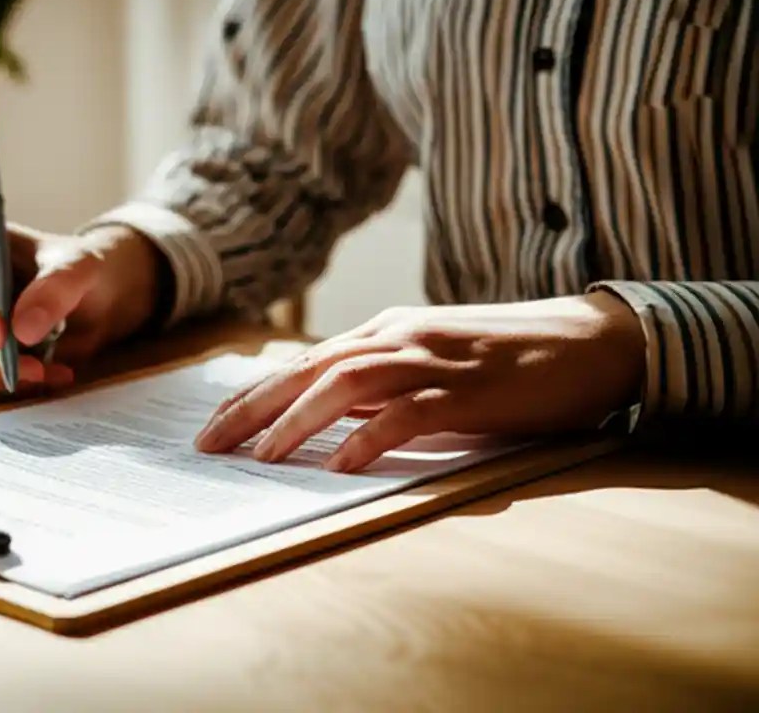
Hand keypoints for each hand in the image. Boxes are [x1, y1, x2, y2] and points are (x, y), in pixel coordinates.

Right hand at [0, 215, 160, 390]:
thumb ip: (56, 288)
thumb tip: (20, 331)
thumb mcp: (80, 267)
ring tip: (49, 370)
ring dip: (1, 375)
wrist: (91, 297)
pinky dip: (9, 382)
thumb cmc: (77, 267)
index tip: (2, 335)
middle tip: (33, 366)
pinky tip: (46, 373)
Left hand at [195, 293, 645, 470]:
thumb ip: (379, 380)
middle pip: (309, 370)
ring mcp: (434, 362)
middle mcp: (398, 338)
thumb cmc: (505, 358)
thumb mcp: (428, 360)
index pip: (302, 364)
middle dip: (252, 409)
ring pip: (347, 385)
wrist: (590, 341)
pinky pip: (409, 414)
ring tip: (261, 459)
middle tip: (209, 446)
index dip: (251, 396)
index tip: (211, 429)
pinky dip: (371, 438)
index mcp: (385, 333)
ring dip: (297, 422)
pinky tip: (342, 465)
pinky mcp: (470, 391)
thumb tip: (322, 407)